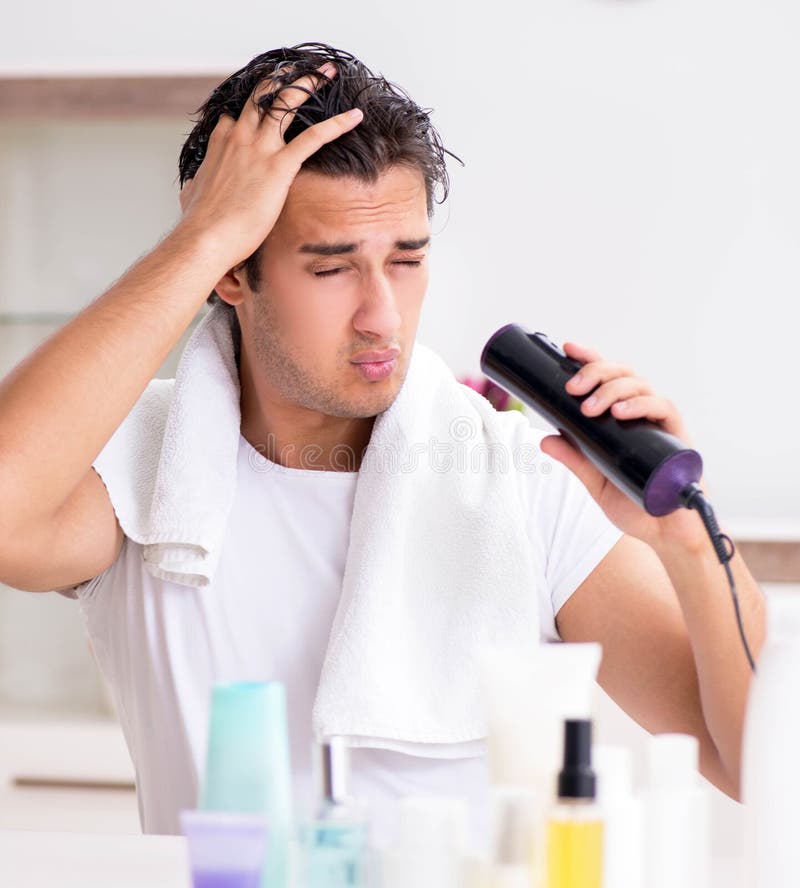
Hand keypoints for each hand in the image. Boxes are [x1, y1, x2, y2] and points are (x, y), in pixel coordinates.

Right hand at [177, 63, 362, 269]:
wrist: (205, 237)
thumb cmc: (198, 223)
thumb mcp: (191, 195)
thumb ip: (196, 184)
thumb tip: (191, 191)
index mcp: (220, 141)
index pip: (238, 114)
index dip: (253, 109)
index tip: (266, 107)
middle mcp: (240, 135)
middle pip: (263, 94)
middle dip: (284, 76)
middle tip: (302, 68)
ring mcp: (260, 147)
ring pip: (287, 101)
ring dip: (310, 83)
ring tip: (328, 72)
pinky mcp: (280, 165)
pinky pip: (314, 137)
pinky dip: (337, 124)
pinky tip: (355, 116)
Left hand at [538, 341, 709, 553]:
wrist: (667, 534)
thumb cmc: (636, 504)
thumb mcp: (596, 482)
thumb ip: (575, 460)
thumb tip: (544, 439)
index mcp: (623, 419)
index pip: (608, 379)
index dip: (590, 360)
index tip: (567, 348)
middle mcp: (643, 415)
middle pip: (623, 374)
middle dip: (596, 372)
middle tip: (573, 388)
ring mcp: (662, 424)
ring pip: (641, 385)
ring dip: (612, 389)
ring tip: (591, 406)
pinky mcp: (679, 438)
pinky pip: (664, 409)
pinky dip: (642, 405)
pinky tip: (621, 412)